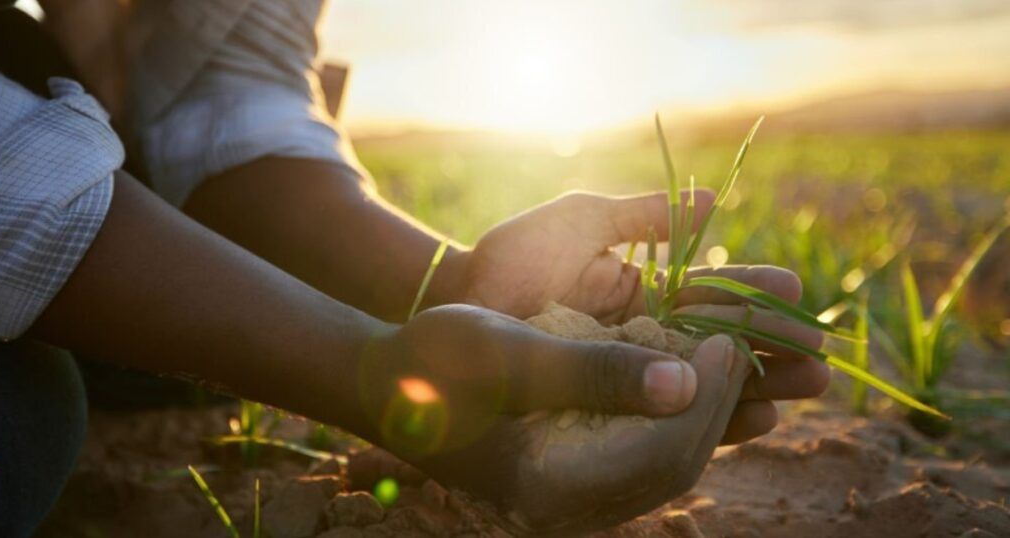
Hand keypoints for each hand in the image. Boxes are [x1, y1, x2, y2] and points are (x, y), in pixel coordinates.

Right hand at [355, 306, 748, 533]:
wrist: (387, 384)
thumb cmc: (436, 360)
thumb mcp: (511, 352)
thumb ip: (594, 371)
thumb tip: (683, 382)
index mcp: (547, 486)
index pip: (660, 453)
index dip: (707, 395)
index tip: (727, 337)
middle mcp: (565, 507)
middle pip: (670, 465)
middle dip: (718, 404)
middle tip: (739, 341)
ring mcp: (568, 498)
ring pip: (662, 462)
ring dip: (704, 411)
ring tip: (731, 357)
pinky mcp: (569, 478)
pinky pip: (640, 454)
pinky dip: (671, 416)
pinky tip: (691, 379)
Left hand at [459, 191, 828, 443]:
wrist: (460, 299)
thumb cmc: (516, 254)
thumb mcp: (583, 221)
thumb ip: (646, 215)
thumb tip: (715, 198)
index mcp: (648, 288)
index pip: (716, 294)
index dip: (757, 295)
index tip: (797, 293)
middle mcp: (648, 332)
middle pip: (723, 344)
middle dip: (773, 350)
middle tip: (821, 358)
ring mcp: (631, 370)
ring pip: (706, 383)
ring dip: (757, 387)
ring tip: (805, 388)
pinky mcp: (611, 404)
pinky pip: (668, 417)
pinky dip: (712, 419)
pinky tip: (752, 421)